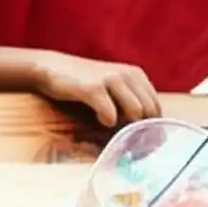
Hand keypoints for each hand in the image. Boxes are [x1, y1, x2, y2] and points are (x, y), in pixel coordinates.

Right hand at [32, 53, 160, 127]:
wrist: (51, 67)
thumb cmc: (81, 82)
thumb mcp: (111, 86)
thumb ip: (128, 99)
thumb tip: (141, 128)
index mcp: (136, 75)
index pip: (156, 106)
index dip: (150, 126)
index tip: (136, 138)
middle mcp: (128, 75)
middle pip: (150, 111)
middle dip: (140, 128)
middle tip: (123, 138)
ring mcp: (111, 80)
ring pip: (136, 111)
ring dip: (125, 125)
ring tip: (109, 124)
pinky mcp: (93, 89)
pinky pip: (111, 114)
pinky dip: (107, 121)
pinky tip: (99, 118)